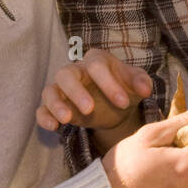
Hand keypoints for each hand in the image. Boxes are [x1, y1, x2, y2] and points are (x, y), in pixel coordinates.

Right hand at [36, 48, 151, 132]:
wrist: (115, 105)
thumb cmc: (125, 88)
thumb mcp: (137, 84)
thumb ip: (141, 82)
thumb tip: (145, 89)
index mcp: (96, 60)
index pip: (97, 66)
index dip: (109, 83)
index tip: (124, 102)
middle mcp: (75, 71)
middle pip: (66, 74)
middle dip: (76, 91)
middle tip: (89, 109)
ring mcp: (62, 89)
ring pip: (50, 91)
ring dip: (56, 105)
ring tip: (67, 120)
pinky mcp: (54, 107)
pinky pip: (42, 109)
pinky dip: (45, 117)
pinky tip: (54, 127)